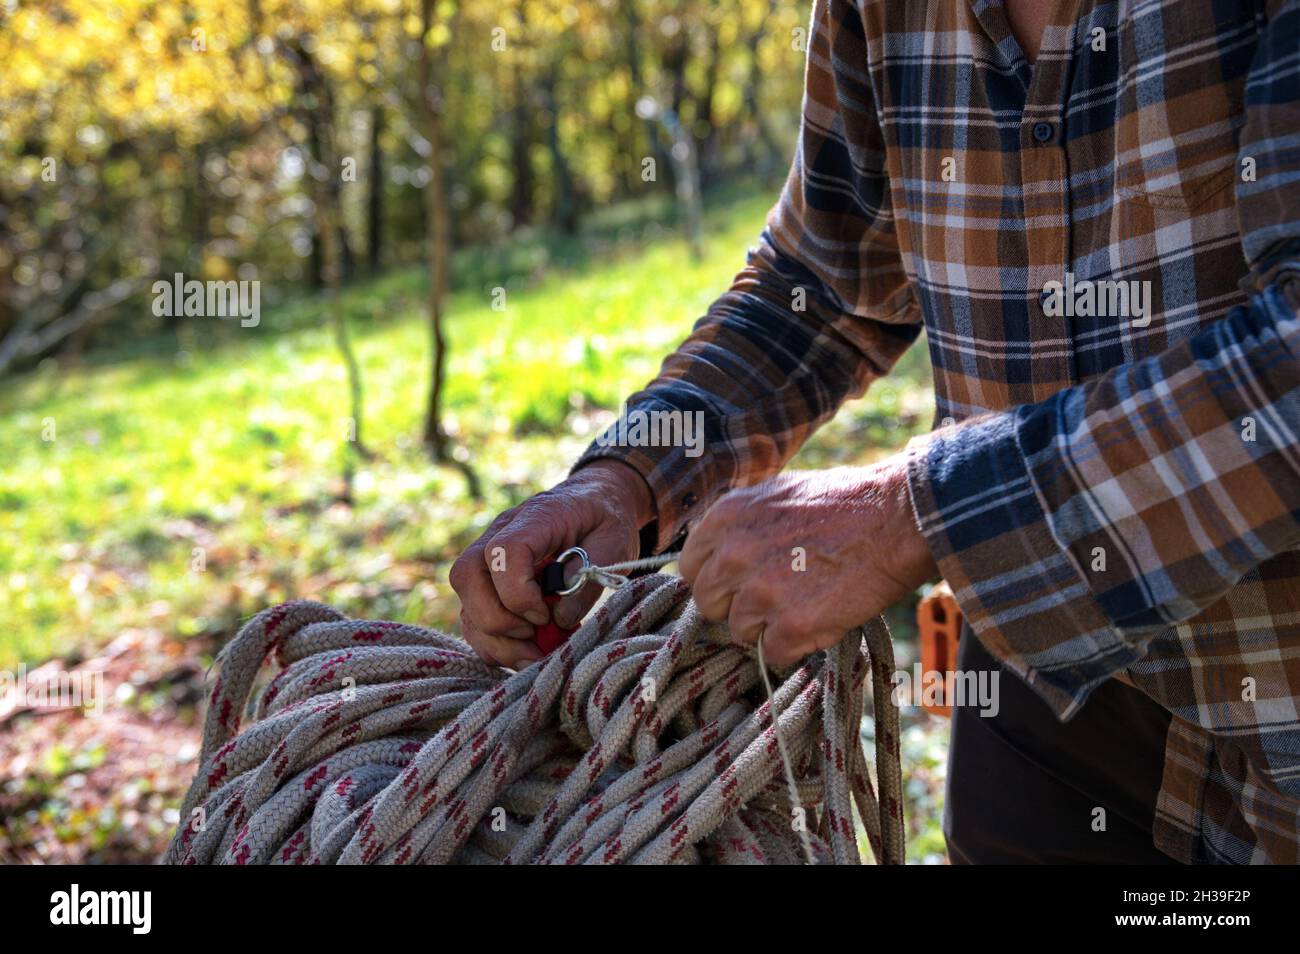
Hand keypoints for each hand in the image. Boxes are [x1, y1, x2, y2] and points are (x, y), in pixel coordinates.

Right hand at [449, 459, 654, 667]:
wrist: (595, 500)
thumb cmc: (606, 518)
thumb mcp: (616, 541)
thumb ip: (590, 577)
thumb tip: (561, 617)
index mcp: (535, 517)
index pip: (503, 551)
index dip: (517, 592)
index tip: (546, 614)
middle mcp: (499, 533)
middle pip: (467, 576)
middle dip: (497, 621)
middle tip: (538, 638)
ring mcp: (488, 558)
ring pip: (466, 604)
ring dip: (496, 641)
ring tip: (535, 657)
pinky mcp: (489, 583)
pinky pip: (473, 619)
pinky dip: (495, 644)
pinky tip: (527, 653)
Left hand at [678, 454, 937, 666]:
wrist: (898, 519)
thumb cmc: (845, 504)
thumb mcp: (777, 494)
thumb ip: (739, 526)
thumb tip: (717, 559)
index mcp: (726, 517)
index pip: (689, 567)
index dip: (715, 580)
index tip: (737, 584)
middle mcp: (734, 554)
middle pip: (708, 604)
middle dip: (736, 607)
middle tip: (775, 598)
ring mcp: (761, 592)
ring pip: (739, 632)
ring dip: (768, 628)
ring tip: (805, 603)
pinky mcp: (791, 625)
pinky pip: (772, 654)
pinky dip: (794, 646)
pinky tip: (819, 620)